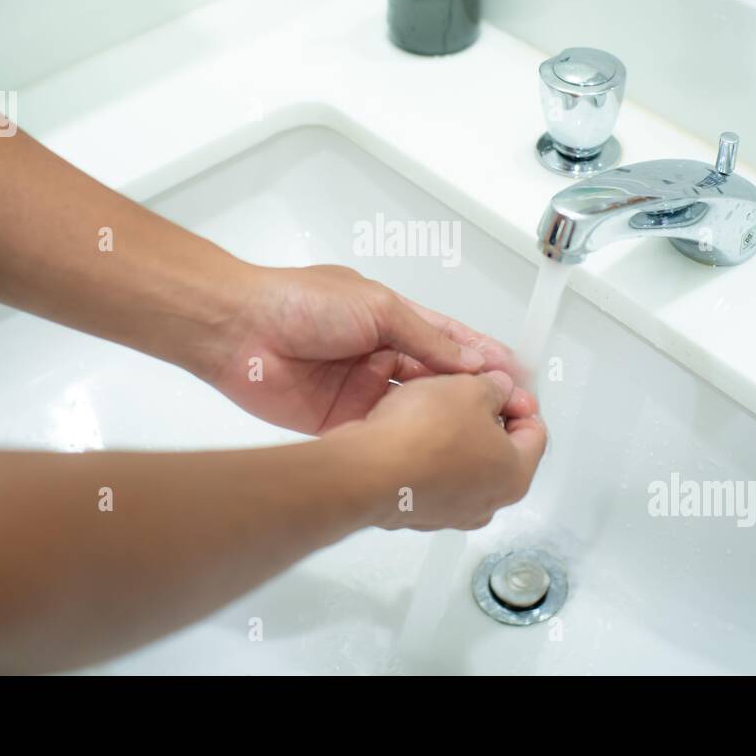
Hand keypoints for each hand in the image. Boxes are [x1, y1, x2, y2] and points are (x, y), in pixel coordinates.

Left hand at [208, 264, 535, 433]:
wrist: (238, 331)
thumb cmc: (299, 302)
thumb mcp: (379, 308)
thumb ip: (427, 337)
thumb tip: (470, 360)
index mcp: (393, 321)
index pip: (451, 343)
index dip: (485, 359)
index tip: (517, 376)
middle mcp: (381, 357)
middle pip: (439, 382)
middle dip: (474, 397)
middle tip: (508, 415)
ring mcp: (362, 393)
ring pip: (415, 412)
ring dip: (445, 422)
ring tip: (480, 436)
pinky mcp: (341, 424)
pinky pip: (382, 436)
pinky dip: (407, 444)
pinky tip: (433, 454)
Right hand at [349, 370, 547, 530]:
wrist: (366, 471)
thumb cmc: (421, 437)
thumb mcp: (469, 388)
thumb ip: (492, 386)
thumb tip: (496, 388)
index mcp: (515, 475)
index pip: (535, 432)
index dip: (519, 400)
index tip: (502, 385)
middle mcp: (487, 502)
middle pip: (498, 450)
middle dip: (483, 416)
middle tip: (466, 392)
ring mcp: (450, 511)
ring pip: (461, 463)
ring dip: (451, 434)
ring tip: (431, 407)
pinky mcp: (416, 512)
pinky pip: (429, 476)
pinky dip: (424, 454)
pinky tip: (408, 432)